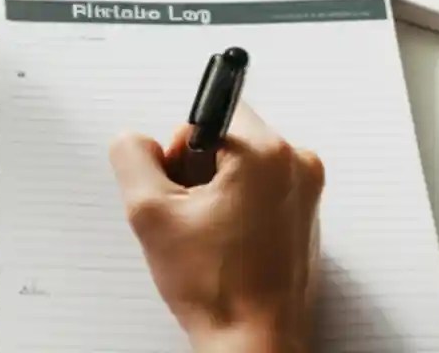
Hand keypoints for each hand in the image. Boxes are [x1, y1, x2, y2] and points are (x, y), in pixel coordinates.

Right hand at [108, 104, 324, 352]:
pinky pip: (257, 190)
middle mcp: (296, 166)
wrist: (253, 342)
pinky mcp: (304, 216)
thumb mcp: (149, 212)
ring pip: (238, 165)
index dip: (180, 146)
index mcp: (266, 154)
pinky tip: (222, 243)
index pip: (210, 109)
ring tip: (205, 234)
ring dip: (212, 191)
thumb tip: (136, 140)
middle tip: (188, 214)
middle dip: (194, 170)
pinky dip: (233, 208)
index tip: (180, 174)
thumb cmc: (216, 289)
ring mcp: (305, 192)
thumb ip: (132, 156)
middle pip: (224, 138)